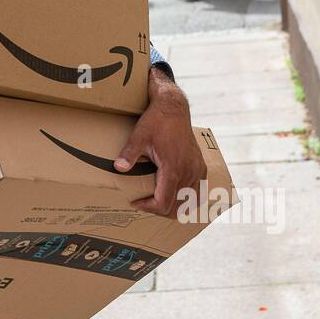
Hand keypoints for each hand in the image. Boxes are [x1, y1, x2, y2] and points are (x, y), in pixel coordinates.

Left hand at [114, 68, 206, 215]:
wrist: (173, 108)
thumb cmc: (156, 121)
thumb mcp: (139, 136)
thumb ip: (129, 153)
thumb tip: (119, 168)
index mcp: (173, 168)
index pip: (164, 203)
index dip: (148, 207)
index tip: (136, 202)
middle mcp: (188, 171)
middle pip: (178, 207)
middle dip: (159, 210)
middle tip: (144, 204)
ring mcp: (197, 170)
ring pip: (191, 202)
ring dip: (175, 206)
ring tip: (158, 201)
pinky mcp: (201, 166)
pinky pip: (198, 191)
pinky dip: (188, 198)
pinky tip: (175, 194)